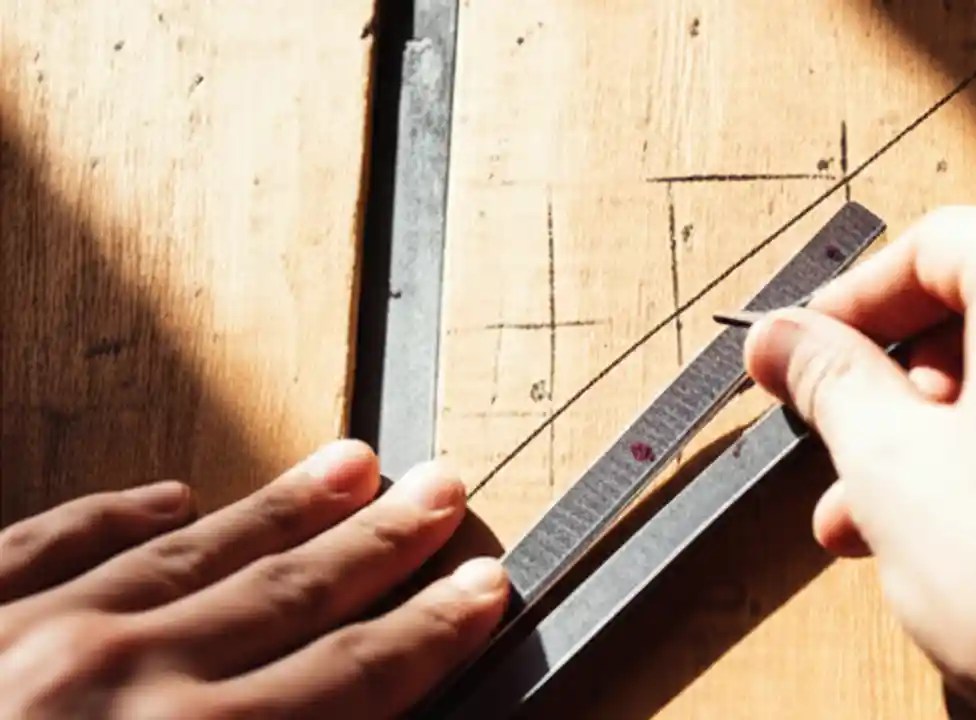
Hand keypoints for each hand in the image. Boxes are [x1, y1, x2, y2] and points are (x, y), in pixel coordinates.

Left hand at [0, 441, 506, 717]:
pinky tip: (168, 498)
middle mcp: (119, 679)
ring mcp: (28, 634)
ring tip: (347, 465)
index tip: (479, 589)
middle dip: (379, 542)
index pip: (349, 676)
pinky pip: (46, 545)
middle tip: (435, 490)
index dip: (429, 631)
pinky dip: (115, 518)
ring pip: (188, 552)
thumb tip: (361, 715)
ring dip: (281, 509)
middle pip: (288, 594)